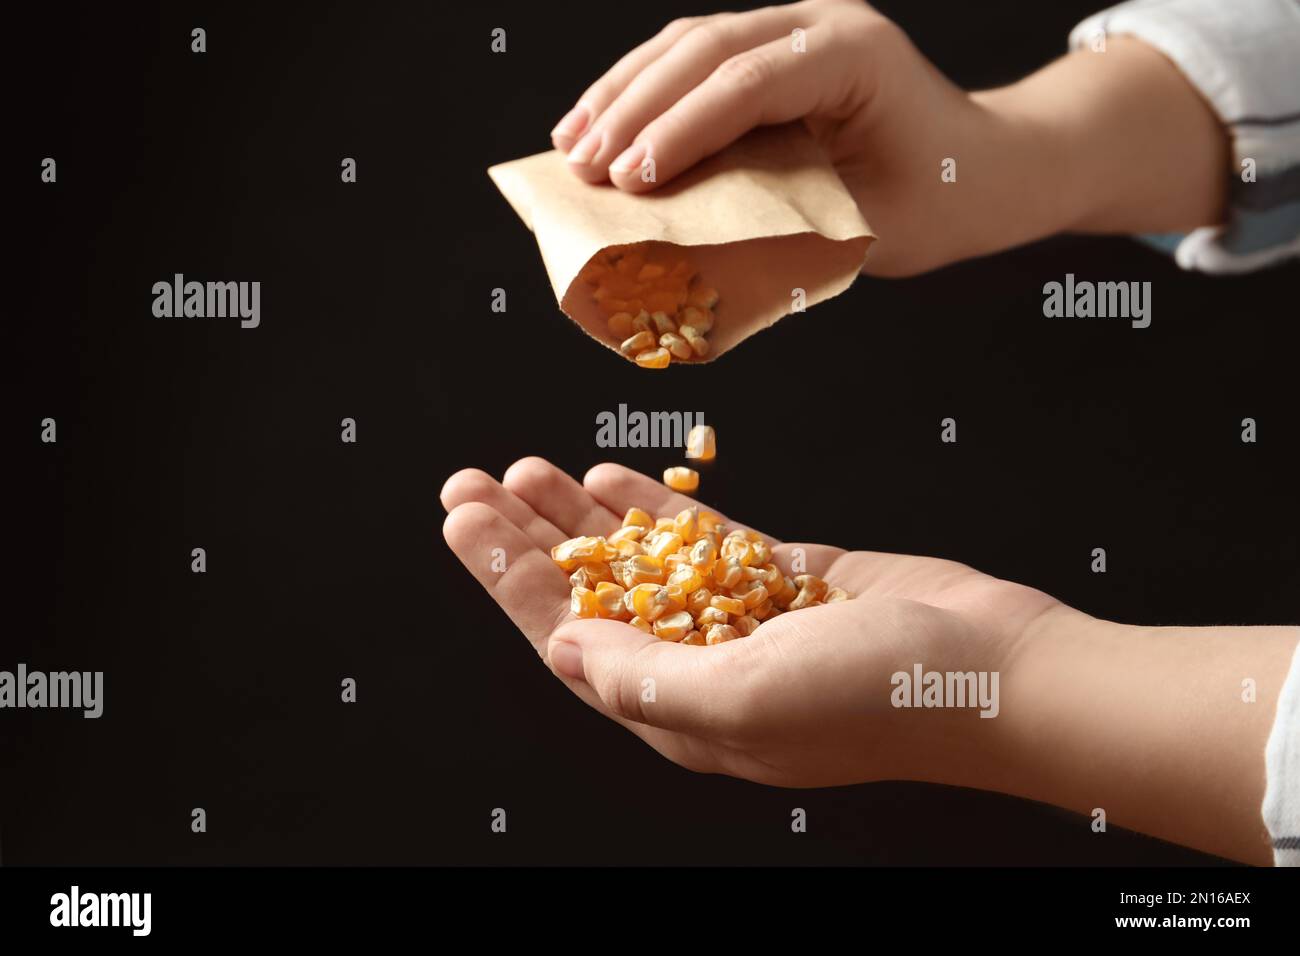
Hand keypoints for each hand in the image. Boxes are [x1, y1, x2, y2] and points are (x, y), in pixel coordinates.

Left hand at [440, 457, 1060, 787]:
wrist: (995, 671)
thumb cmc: (874, 701)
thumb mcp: (743, 704)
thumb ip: (646, 679)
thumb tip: (563, 651)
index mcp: (678, 713)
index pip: (565, 640)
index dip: (508, 581)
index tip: (463, 521)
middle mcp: (700, 670)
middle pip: (590, 595)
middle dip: (528, 540)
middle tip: (472, 481)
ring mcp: (743, 622)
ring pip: (639, 562)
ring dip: (582, 516)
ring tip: (527, 468)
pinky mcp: (786, 580)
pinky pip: (704, 540)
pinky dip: (659, 507)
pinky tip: (614, 476)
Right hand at [549, 0, 1227, 275]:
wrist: (987, 166)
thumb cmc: (941, 200)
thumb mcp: (869, 227)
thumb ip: (786, 225)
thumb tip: (689, 246)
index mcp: (855, 58)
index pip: (750, 84)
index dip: (682, 131)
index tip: (633, 180)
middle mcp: (822, 24)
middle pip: (706, 48)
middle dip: (635, 108)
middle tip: (584, 165)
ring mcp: (795, 28)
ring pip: (688, 41)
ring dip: (623, 91)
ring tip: (570, 142)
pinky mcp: (775, 49)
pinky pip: (696, 57)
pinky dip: (644, 89)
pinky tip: (603, 122)